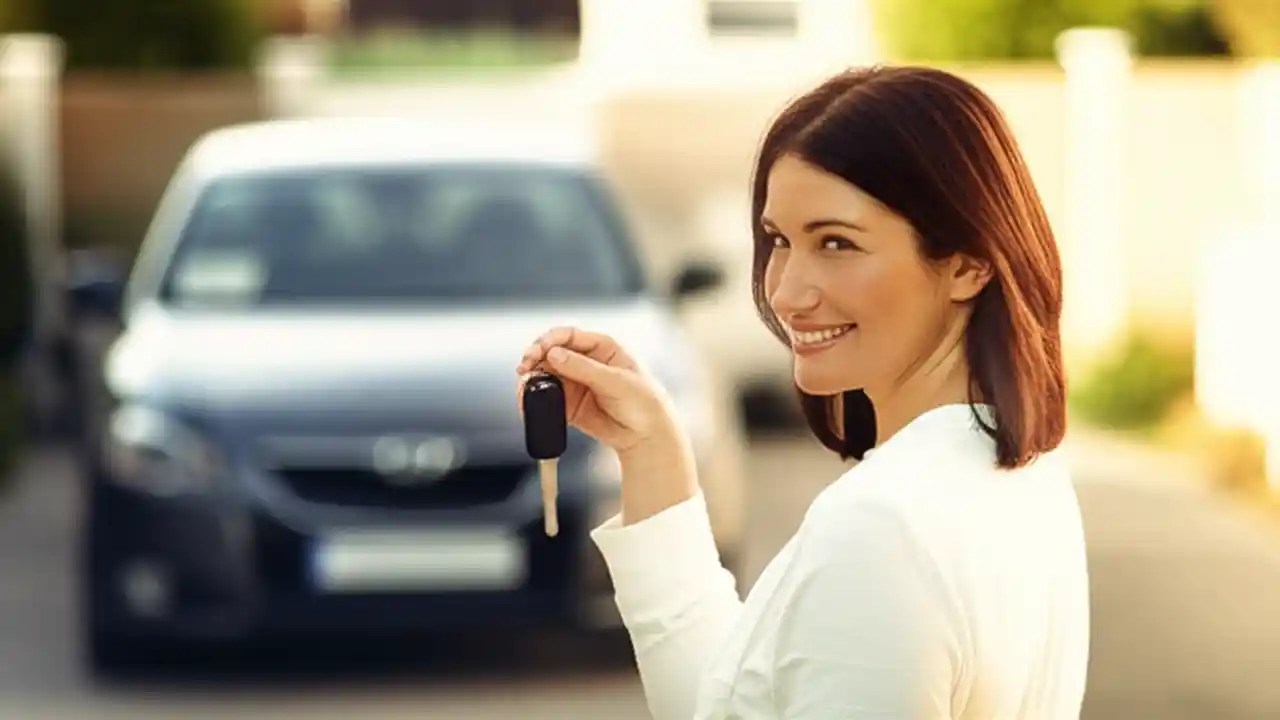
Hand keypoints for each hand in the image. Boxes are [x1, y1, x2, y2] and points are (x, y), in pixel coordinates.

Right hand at [516, 326, 698, 524]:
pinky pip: (546, 397)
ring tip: (524, 388)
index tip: (537, 351)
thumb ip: (585, 369)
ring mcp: (575, 382)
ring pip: (545, 374)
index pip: (568, 335)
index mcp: (601, 347)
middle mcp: (585, 361)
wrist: (647, 436)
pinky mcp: (569, 403)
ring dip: (532, 378)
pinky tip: (528, 403)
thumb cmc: (643, 402)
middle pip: (550, 352)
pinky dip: (534, 399)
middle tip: (524, 368)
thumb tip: (554, 354)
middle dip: (534, 358)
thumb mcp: (617, 382)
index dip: (549, 340)